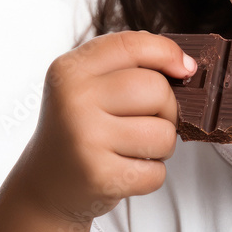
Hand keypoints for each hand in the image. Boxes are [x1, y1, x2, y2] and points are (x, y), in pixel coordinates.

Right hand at [11, 30, 196, 224]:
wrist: (45, 185)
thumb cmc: (81, 127)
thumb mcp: (88, 85)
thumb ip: (129, 65)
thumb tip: (186, 65)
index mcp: (71, 70)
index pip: (132, 45)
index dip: (167, 52)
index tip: (185, 68)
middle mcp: (74, 100)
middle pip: (157, 89)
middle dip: (167, 108)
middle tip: (150, 120)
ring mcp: (86, 139)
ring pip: (164, 134)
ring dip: (162, 145)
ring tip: (135, 147)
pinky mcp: (99, 177)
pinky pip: (157, 172)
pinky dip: (151, 173)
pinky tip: (126, 170)